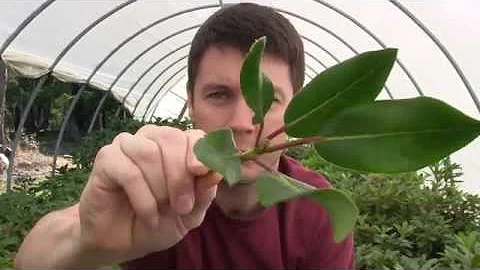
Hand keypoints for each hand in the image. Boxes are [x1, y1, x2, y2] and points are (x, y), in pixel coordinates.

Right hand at [77, 125, 220, 259]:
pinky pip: (129, 172)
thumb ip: (204, 192)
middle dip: (180, 176)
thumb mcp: (190, 213)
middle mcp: (151, 139)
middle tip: (182, 206)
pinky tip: (148, 216)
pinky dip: (143, 198)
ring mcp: (126, 146)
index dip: (199, 152)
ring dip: (160, 187)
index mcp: (175, 146)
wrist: (122, 243)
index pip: (193, 135)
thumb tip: (217, 172)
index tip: (200, 172)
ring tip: (161, 210)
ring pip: (148, 153)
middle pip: (171, 138)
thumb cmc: (159, 222)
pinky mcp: (106, 160)